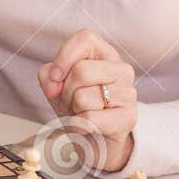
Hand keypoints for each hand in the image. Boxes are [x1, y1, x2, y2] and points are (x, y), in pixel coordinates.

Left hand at [39, 28, 137, 172]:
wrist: (92, 140)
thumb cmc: (74, 105)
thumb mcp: (55, 84)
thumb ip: (49, 75)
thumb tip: (54, 83)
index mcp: (104, 53)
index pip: (85, 39)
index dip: (64, 57)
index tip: (56, 77)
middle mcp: (121, 69)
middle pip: (81, 71)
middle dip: (66, 91)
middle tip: (71, 102)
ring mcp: (128, 92)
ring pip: (83, 97)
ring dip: (73, 110)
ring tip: (82, 113)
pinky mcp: (129, 117)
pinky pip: (90, 119)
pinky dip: (79, 126)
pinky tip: (88, 127)